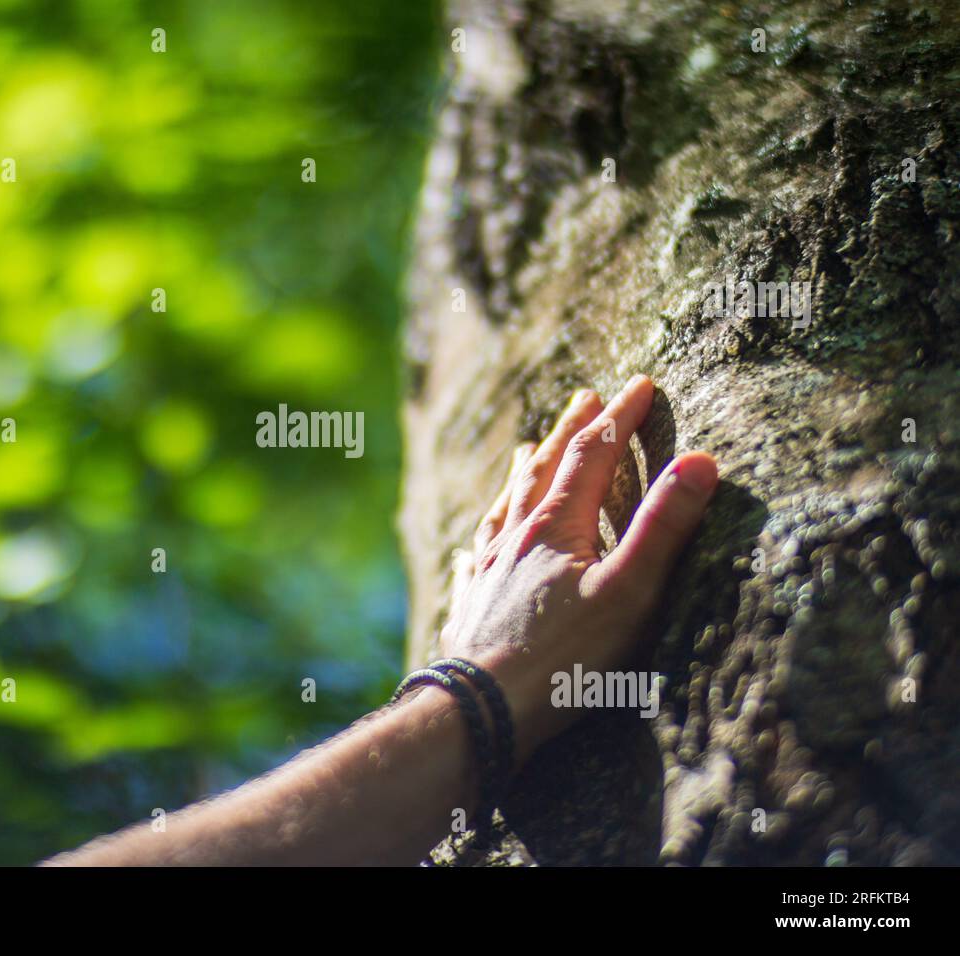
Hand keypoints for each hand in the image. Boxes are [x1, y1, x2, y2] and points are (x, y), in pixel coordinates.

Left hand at [440, 375, 717, 764]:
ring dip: (520, 475)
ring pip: (504, 509)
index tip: (639, 385)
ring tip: (521, 452)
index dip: (618, 419)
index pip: (592, 456)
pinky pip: (471, 562)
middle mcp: (515, 540)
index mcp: (556, 528)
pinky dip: (477, 543)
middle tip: (583, 398)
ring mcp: (487, 573)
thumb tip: (701, 461)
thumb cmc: (562, 659)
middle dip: (569, 432)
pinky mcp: (471, 609)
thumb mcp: (628, 593)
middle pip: (542, 471)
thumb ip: (664, 528)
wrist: (481, 711)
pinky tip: (466, 550)